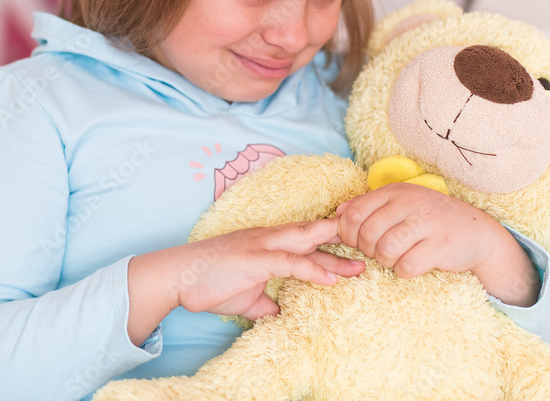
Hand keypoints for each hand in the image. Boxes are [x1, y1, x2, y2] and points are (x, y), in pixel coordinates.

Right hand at [126, 221, 364, 344]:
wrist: (177, 275)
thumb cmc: (208, 282)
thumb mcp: (245, 296)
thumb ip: (266, 302)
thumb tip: (280, 314)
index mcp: (268, 243)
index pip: (307, 240)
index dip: (331, 241)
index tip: (357, 246)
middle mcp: (269, 238)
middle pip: (314, 235)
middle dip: (343, 242)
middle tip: (373, 249)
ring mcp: (262, 245)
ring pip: (306, 242)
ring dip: (335, 254)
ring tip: (360, 265)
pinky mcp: (255, 259)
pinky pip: (290, 262)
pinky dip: (312, 269)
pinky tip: (331, 279)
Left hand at [335, 183, 538, 304]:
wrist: (476, 231)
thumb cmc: (429, 218)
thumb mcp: (400, 203)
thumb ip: (368, 206)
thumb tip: (339, 213)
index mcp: (395, 192)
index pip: (354, 213)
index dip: (347, 233)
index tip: (356, 242)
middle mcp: (410, 203)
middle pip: (367, 234)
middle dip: (368, 250)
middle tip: (379, 252)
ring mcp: (426, 223)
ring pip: (385, 251)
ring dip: (386, 261)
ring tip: (396, 258)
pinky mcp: (441, 246)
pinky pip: (407, 266)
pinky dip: (404, 271)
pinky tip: (412, 264)